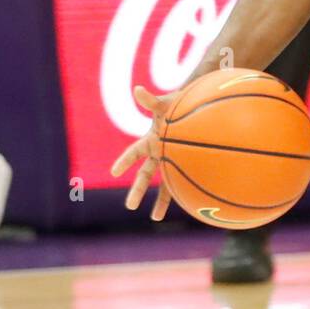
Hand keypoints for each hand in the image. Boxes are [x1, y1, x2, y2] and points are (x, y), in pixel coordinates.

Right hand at [110, 86, 179, 219]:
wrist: (195, 108)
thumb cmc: (178, 104)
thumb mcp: (165, 103)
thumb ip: (151, 100)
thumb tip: (138, 90)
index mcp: (151, 140)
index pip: (134, 153)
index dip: (124, 161)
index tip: (114, 172)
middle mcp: (158, 153)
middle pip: (144, 175)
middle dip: (137, 190)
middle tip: (130, 206)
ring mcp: (171, 161)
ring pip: (162, 184)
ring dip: (159, 201)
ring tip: (155, 218)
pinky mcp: (184, 164)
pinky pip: (182, 181)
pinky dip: (182, 193)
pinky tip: (186, 206)